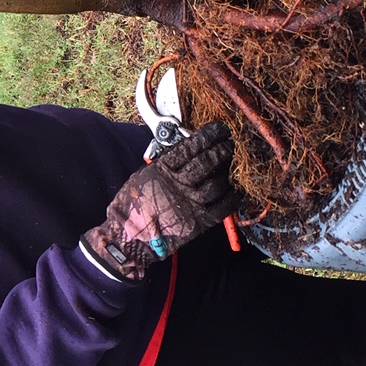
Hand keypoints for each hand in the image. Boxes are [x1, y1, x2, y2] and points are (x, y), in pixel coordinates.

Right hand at [82, 122, 239, 281]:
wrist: (130, 236)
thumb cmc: (133, 205)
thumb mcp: (144, 175)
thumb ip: (165, 164)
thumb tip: (186, 152)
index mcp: (163, 169)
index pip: (192, 147)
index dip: (209, 136)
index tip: (220, 130)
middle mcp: (179, 184)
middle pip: (207, 162)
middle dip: (222, 150)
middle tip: (229, 144)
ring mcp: (190, 203)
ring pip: (217, 183)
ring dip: (227, 172)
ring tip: (229, 166)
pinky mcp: (198, 222)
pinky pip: (222, 207)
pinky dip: (232, 198)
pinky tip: (235, 191)